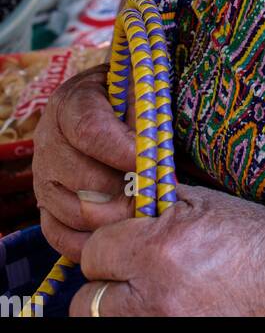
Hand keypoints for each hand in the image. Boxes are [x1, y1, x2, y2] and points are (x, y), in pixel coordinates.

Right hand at [32, 64, 135, 261]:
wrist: (107, 105)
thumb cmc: (128, 97)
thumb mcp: (137, 89)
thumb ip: (144, 113)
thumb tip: (153, 154)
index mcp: (69, 104)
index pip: (90, 131)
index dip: (123, 151)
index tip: (152, 163)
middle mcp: (47, 141)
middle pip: (83, 180)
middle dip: (124, 193)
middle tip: (153, 196)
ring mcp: (42, 177)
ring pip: (74, 211)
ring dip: (114, 218)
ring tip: (141, 211)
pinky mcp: (44, 206)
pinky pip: (59, 235)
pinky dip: (91, 242)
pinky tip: (119, 234)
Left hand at [68, 183, 264, 316]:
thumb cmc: (248, 235)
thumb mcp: (197, 203)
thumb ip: (141, 203)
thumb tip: (92, 204)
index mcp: (159, 248)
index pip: (93, 252)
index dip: (109, 246)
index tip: (128, 245)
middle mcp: (156, 295)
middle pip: (87, 301)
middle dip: (106, 285)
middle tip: (134, 276)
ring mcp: (165, 328)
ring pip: (104, 328)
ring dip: (117, 313)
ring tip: (147, 297)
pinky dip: (141, 326)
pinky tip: (165, 310)